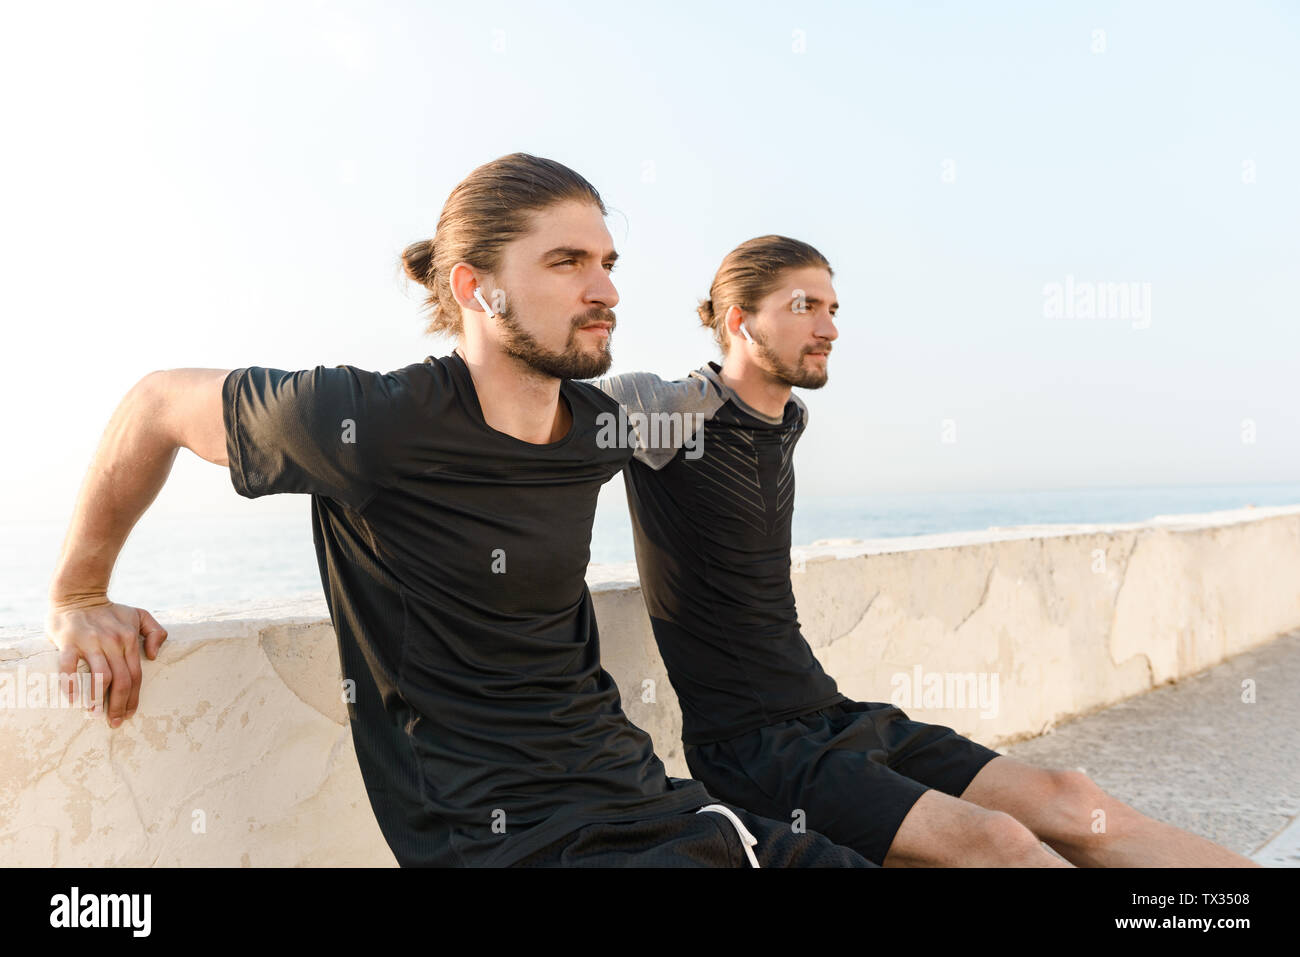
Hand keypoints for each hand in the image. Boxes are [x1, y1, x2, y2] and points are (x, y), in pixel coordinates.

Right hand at [44, 596, 167, 727]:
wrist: (79, 593)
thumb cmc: (110, 610)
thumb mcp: (139, 614)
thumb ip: (155, 631)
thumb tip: (153, 656)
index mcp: (129, 639)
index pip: (136, 674)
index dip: (134, 697)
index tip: (130, 714)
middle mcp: (112, 642)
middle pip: (121, 680)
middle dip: (120, 704)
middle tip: (115, 722)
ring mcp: (90, 642)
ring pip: (100, 676)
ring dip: (98, 698)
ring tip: (96, 715)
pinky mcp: (69, 642)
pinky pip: (69, 667)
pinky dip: (71, 684)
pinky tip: (73, 700)